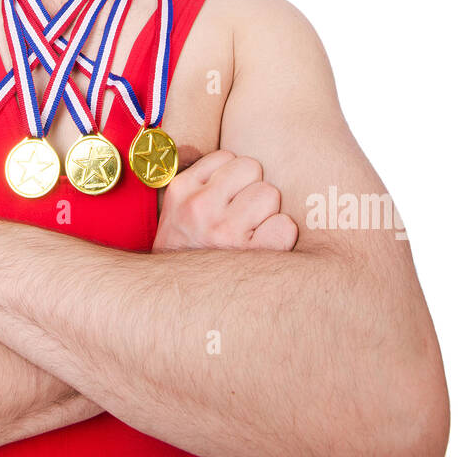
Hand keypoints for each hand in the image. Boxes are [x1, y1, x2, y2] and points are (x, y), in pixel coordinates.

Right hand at [152, 150, 297, 252]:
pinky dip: (280, 234)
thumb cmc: (184, 249)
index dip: (233, 177)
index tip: (226, 196)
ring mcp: (225, 231)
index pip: (228, 157)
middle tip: (241, 212)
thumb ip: (201, 182)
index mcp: (181, 190)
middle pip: (251, 168)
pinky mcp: (250, 256)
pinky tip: (263, 244)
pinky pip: (284, 226)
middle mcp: (201, 207)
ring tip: (250, 229)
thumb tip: (241, 164)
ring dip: (266, 210)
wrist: (173, 299)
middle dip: (251, 187)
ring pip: (269, 193)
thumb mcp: (176, 208)